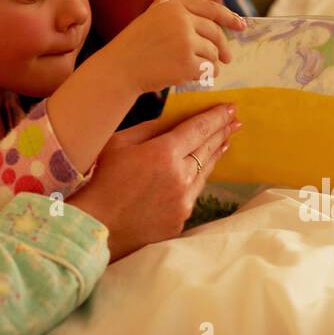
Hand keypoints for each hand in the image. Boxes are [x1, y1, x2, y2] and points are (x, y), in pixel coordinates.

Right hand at [66, 103, 241, 260]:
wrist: (98, 227)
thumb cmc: (102, 180)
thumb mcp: (119, 144)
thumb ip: (150, 129)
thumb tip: (173, 120)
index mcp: (164, 154)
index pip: (198, 129)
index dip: (216, 117)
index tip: (230, 107)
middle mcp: (180, 177)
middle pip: (207, 149)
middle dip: (222, 132)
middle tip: (235, 120)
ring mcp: (183, 201)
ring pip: (204, 172)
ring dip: (214, 154)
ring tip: (223, 142)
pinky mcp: (181, 219)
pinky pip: (193, 193)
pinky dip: (196, 179)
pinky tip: (198, 171)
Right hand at [101, 0, 245, 94]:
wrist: (119, 70)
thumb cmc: (131, 47)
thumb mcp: (145, 21)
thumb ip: (159, 9)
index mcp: (173, 7)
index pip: (209, 8)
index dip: (228, 16)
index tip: (241, 24)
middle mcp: (181, 20)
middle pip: (214, 32)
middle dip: (223, 46)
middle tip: (228, 58)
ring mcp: (185, 41)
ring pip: (212, 52)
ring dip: (212, 63)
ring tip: (202, 70)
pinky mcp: (187, 62)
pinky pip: (208, 68)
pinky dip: (207, 74)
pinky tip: (199, 77)